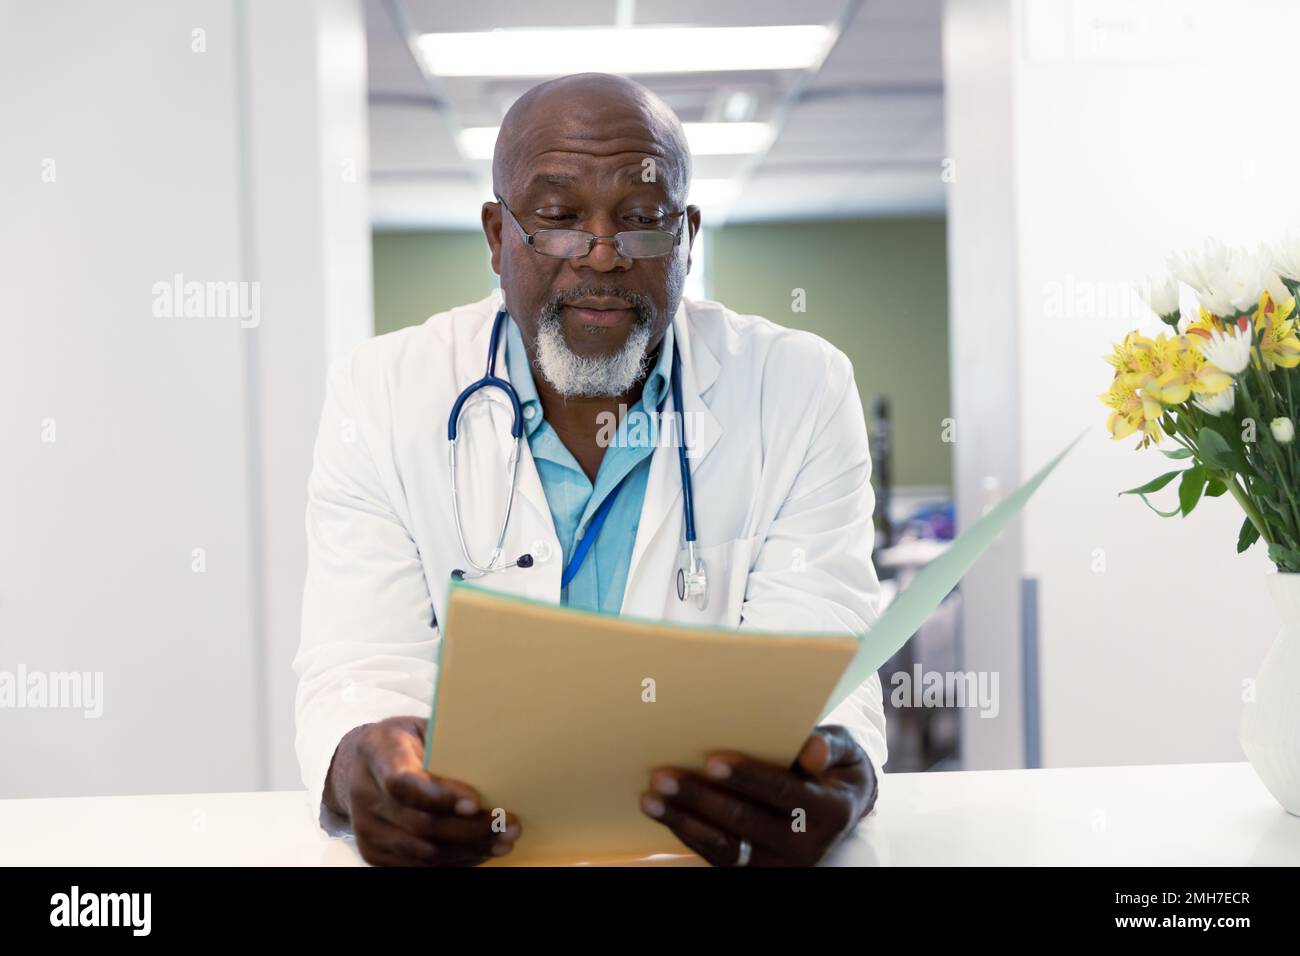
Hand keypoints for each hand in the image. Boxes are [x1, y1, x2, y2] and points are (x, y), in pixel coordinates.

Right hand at [325, 715, 520, 865]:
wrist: (363, 764)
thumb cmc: (406, 741)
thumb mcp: (422, 727)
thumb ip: (449, 742)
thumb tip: (497, 756)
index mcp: (377, 752)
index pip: (403, 783)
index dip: (440, 796)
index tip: (476, 802)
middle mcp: (365, 794)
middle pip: (420, 824)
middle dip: (470, 830)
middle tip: (507, 824)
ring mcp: (367, 828)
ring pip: (423, 851)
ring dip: (469, 849)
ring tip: (503, 841)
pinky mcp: (374, 852)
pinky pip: (419, 865)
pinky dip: (455, 860)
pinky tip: (481, 850)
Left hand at [639, 725, 875, 866]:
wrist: (841, 810)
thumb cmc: (834, 769)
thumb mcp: (846, 752)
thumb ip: (831, 744)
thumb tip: (811, 749)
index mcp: (830, 811)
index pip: (782, 792)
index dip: (747, 777)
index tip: (712, 760)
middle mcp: (806, 846)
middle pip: (745, 821)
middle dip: (701, 798)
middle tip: (664, 776)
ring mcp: (779, 864)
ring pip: (725, 846)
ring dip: (684, 821)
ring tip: (651, 798)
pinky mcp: (756, 870)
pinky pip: (717, 856)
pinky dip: (687, 833)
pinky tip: (663, 813)